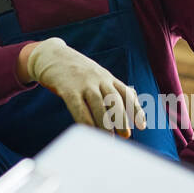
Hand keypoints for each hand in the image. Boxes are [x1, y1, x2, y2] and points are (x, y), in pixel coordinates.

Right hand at [23, 37, 147, 135]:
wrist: (51, 55)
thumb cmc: (76, 71)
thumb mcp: (97, 75)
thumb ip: (112, 87)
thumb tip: (133, 99)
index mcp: (107, 77)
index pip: (126, 93)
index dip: (135, 110)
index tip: (142, 125)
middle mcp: (98, 79)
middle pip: (114, 99)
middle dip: (122, 118)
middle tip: (126, 135)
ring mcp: (83, 83)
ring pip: (98, 104)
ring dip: (105, 122)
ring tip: (109, 137)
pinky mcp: (67, 88)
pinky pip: (78, 106)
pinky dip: (84, 119)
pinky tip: (88, 130)